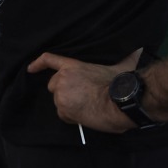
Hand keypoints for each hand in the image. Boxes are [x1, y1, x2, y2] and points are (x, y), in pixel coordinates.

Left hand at [27, 48, 143, 133]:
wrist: (120, 102)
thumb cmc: (121, 84)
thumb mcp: (119, 66)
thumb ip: (123, 57)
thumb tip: (138, 50)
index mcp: (73, 65)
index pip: (49, 59)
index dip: (37, 63)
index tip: (30, 69)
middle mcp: (62, 78)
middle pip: (53, 86)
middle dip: (64, 92)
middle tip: (82, 97)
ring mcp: (61, 93)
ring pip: (59, 102)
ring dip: (70, 106)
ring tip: (87, 106)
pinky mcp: (63, 108)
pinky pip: (63, 115)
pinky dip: (71, 117)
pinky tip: (84, 115)